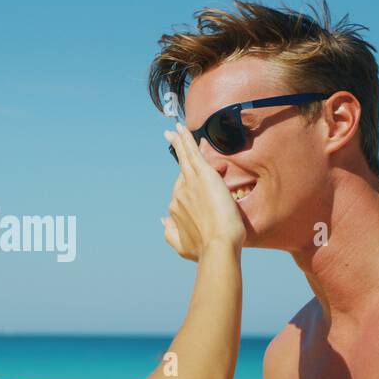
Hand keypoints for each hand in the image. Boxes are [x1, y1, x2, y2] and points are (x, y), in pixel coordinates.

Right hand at [162, 122, 245, 260]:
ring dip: (178, 142)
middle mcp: (179, 194)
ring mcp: (189, 184)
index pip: (181, 190)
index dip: (189, 185)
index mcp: (176, 208)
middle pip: (183, 173)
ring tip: (173, 131)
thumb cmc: (204, 250)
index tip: (197, 184)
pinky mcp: (202, 176)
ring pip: (184, 158)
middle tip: (178, 143)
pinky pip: (191, 153)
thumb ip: (169, 233)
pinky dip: (185, 140)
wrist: (218, 246)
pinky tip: (180, 129)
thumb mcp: (182, 246)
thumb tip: (161, 220)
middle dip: (184, 161)